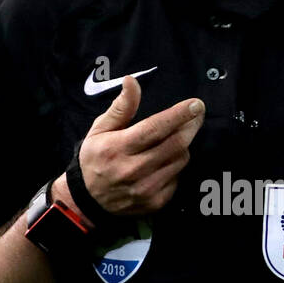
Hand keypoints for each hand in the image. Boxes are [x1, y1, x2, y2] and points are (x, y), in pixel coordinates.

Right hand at [54, 76, 204, 220]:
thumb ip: (120, 107)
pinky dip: (175, 166)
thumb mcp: (100, 129)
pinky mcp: (155, 202)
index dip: (179, 115)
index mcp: (119, 147)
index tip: (195, 105)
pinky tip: (165, 162)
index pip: (155, 128)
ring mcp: (146, 188)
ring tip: (174, 139)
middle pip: (176, 144)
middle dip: (191, 126)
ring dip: (183, 146)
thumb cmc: (95, 158)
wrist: (87, 199)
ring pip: (180, 160)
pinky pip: (178, 178)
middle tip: (197, 115)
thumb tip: (131, 80)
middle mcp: (134, 169)